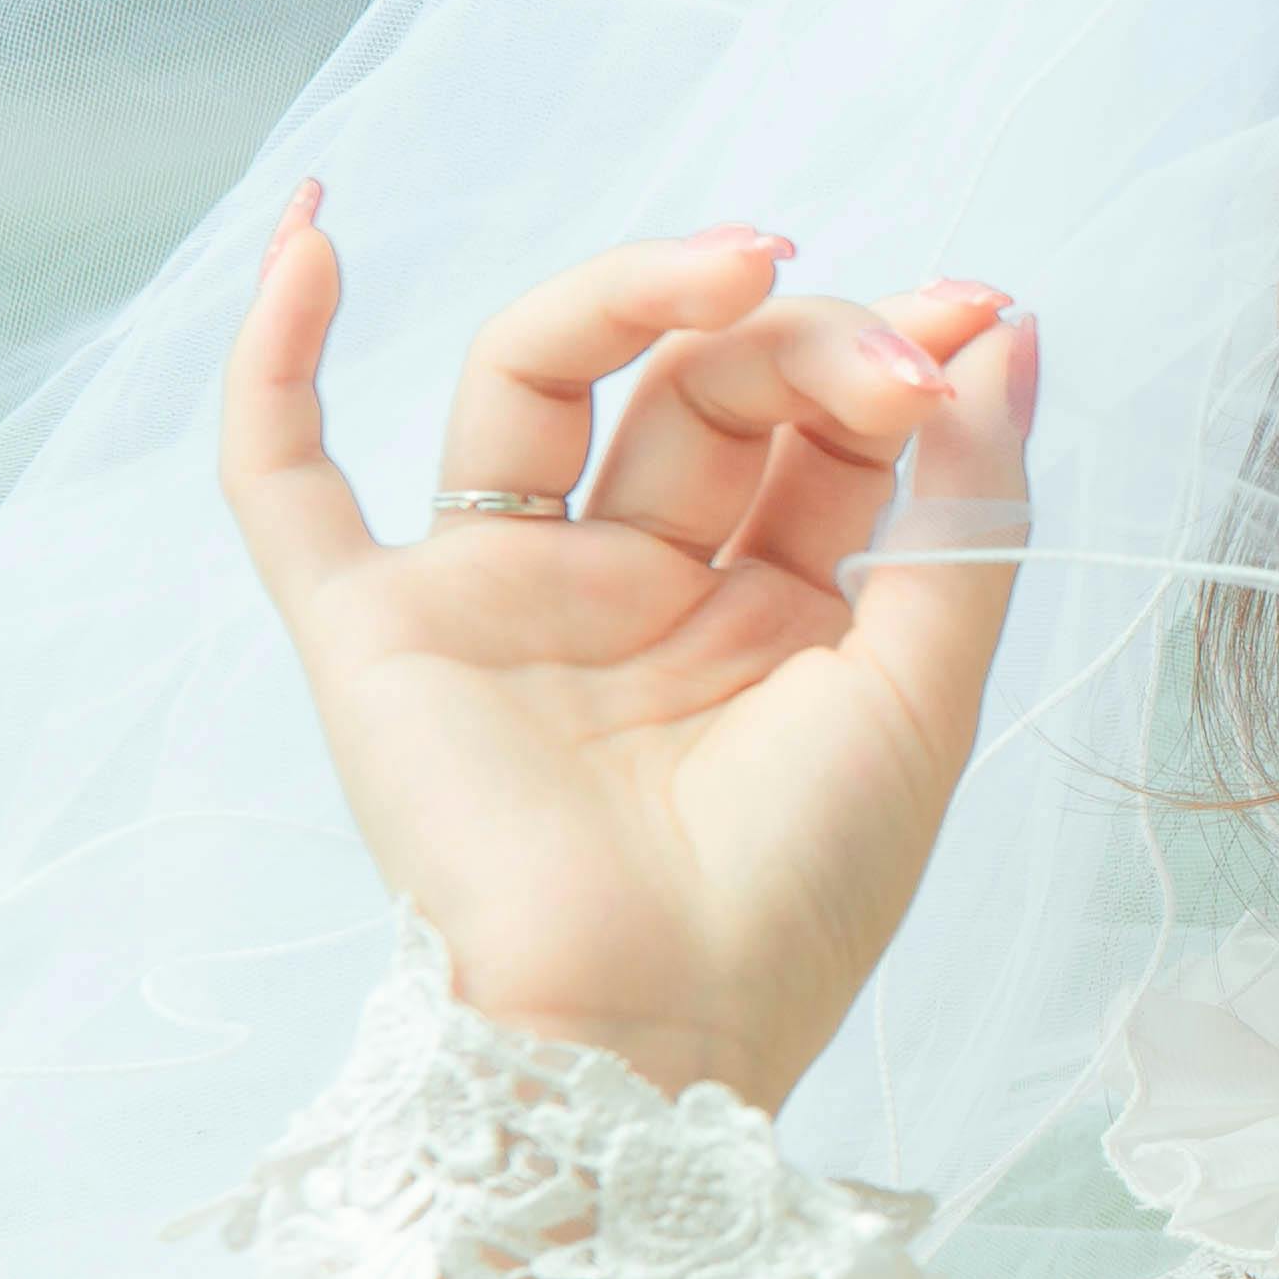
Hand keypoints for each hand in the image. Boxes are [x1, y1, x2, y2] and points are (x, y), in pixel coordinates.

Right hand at [216, 190, 1038, 1100]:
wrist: (656, 1039)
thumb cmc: (798, 899)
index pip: (813, 423)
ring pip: (535, 378)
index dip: (886, 354)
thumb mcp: (927, 692)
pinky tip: (313, 239)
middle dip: (802, 342)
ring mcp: (502, 600)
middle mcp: (633, 587)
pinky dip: (274, 361)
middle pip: (697, 386)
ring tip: (740, 258)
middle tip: (896, 351)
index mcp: (766, 608)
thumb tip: (1004, 335)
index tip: (973, 318)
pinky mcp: (375, 635)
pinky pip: (283, 481)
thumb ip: (966, 513)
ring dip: (627, 291)